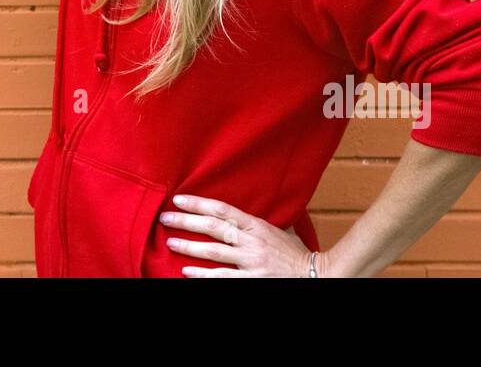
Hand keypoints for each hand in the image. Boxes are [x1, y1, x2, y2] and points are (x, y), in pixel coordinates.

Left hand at [161, 193, 333, 276]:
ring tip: (170, 242)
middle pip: (212, 227)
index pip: (222, 209)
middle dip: (186, 221)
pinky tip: (186, 272)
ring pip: (212, 252)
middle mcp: (251, 241)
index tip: (179, 199)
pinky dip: (202, 275)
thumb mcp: (281, 230)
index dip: (199, 203)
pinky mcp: (251, 280)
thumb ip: (262, 222)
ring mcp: (250, 261)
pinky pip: (221, 277)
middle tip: (165, 217)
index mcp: (256, 225)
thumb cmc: (296, 254)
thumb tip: (255, 206)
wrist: (315, 275)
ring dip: (188, 247)